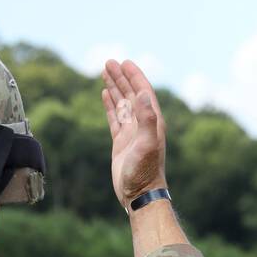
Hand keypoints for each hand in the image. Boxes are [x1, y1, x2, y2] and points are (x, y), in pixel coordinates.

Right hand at [101, 58, 166, 208]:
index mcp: (153, 121)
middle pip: (131, 94)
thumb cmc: (145, 172)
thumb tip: (144, 93)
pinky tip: (104, 94)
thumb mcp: (147, 144)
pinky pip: (115, 117)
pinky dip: (110, 104)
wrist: (140, 194)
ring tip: (104, 72)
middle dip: (121, 77)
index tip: (124, 62)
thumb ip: (147, 118)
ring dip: (114, 87)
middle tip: (108, 62)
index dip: (134, 76)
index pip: (143, 92)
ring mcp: (132, 132)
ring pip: (121, 103)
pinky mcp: (121, 142)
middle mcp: (143, 124)